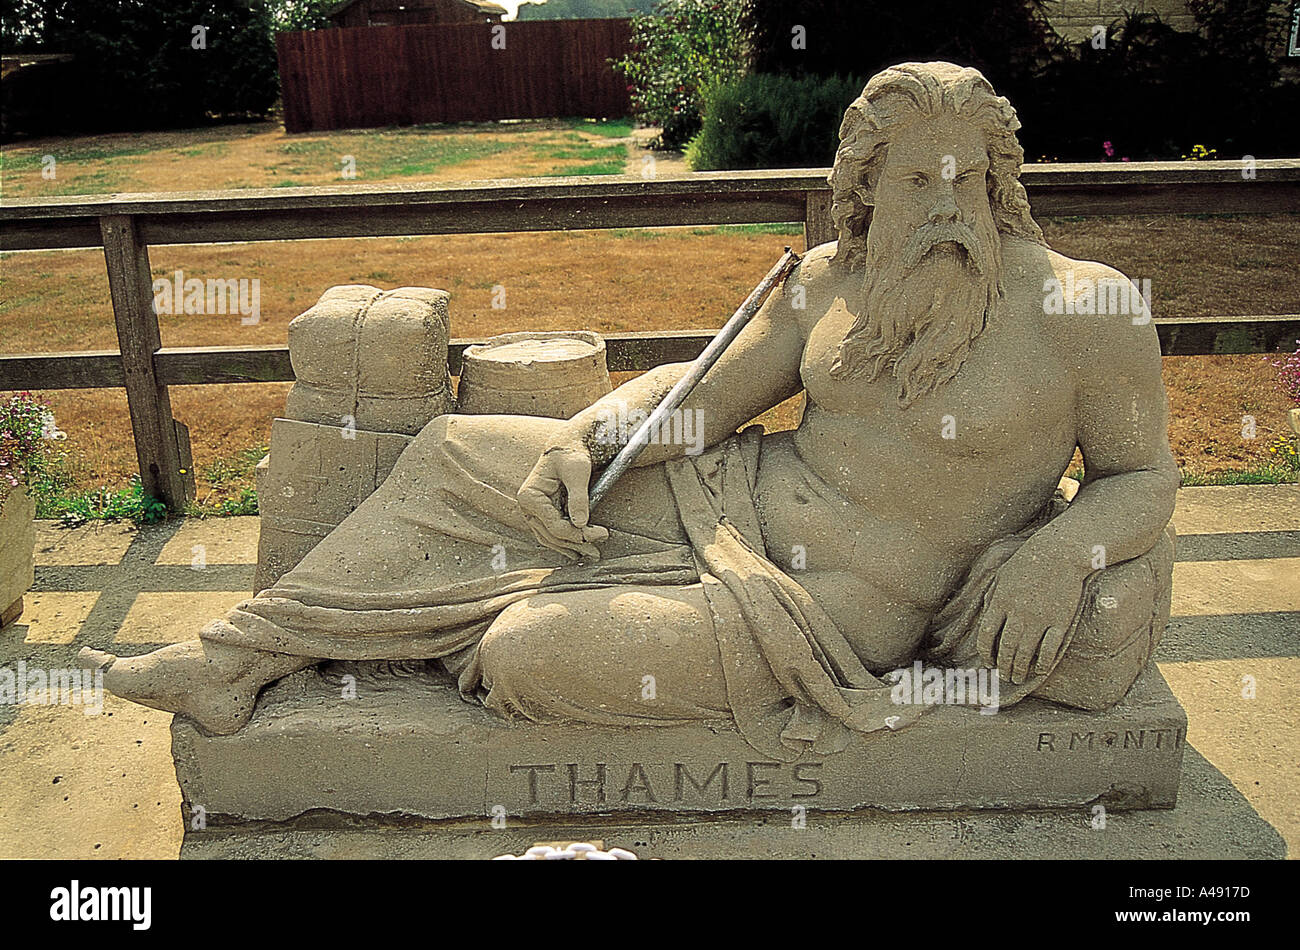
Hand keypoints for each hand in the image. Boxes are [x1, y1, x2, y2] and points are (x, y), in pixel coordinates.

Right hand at [516, 442, 608, 560]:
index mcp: (530, 496)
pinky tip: (578, 549)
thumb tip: (580, 524)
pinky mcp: (543, 513)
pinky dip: (566, 541)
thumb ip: (578, 497)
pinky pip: (552, 533)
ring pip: (551, 538)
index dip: (577, 534)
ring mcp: (533, 511)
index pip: (554, 525)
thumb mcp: (577, 471)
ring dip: (571, 547)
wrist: (568, 445)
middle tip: (598, 550)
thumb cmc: (571, 454)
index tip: (600, 534)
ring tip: (592, 553)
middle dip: (576, 544)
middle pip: (552, 535)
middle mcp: (527, 506)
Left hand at [976, 551, 1085, 684]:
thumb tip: (985, 615)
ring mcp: (1039, 619)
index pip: (986, 635)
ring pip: (1025, 652)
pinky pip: (1049, 649)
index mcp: (1000, 601)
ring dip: (1019, 669)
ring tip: (1017, 677)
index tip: (988, 662)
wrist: (1061, 552)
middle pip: (1005, 648)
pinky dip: (1043, 663)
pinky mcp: (1060, 621)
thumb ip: (992, 595)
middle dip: (1003, 666)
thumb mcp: (1002, 575)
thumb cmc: (1029, 561)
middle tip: (1004, 675)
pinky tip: (1039, 670)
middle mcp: (1017, 613)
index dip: (985, 653)